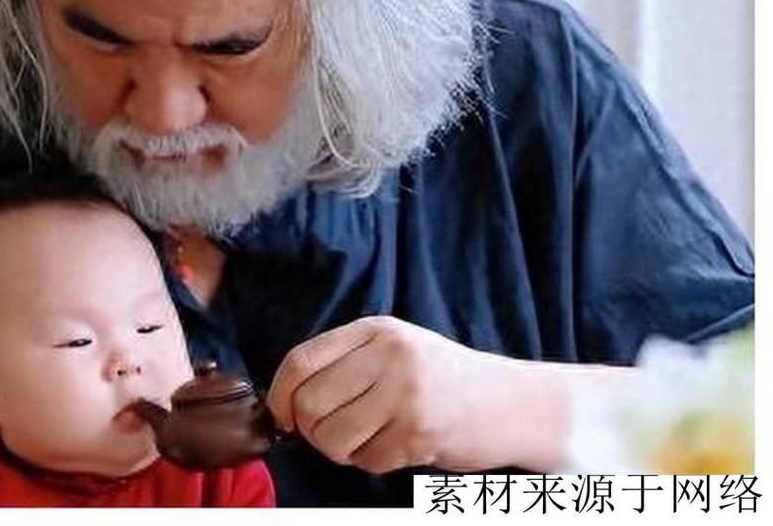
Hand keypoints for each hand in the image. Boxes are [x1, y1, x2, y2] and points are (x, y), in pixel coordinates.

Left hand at [266, 316, 529, 473]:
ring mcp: (405, 394)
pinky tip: (395, 447)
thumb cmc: (445, 379)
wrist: (515, 403)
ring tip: (367, 440)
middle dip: (310, 430)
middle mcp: (389, 357)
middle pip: (310, 403)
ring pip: (332, 438)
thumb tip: (285, 401)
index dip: (279, 395)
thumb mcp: (396, 350)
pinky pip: (366, 460)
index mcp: (376, 331)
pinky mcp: (419, 432)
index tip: (282, 415)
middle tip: (331, 434)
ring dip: (340, 451)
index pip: (300, 360)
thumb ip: (345, 363)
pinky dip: (371, 462)